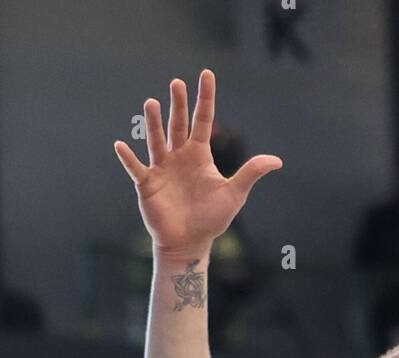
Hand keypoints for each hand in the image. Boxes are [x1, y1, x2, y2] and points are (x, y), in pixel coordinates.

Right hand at [114, 69, 281, 259]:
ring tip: (151, 103)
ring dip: (153, 123)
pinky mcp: (148, 184)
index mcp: (199, 154)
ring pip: (157, 140)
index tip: (206, 74)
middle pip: (178, 124)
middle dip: (178, 104)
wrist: (190, 243)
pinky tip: (121, 145)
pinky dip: (128, 158)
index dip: (205, 98)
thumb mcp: (235, 194)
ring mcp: (162, 168)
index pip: (203, 120)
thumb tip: (278, 161)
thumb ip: (251, 173)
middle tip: (177, 83)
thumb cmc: (212, 219)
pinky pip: (136, 168)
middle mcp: (179, 156)